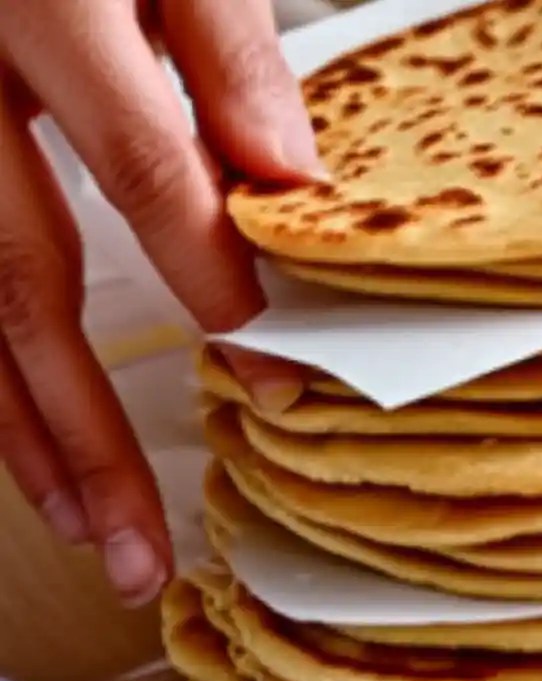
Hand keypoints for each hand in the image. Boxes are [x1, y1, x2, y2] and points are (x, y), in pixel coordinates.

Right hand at [0, 0, 316, 605]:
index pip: (144, 168)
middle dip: (83, 425)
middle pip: (16, 278)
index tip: (268, 357)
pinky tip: (18, 432)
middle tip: (140, 542)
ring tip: (82, 527)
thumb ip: (221, 46)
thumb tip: (290, 178)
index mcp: (39, 1)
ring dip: (14, 431)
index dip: (211, 273)